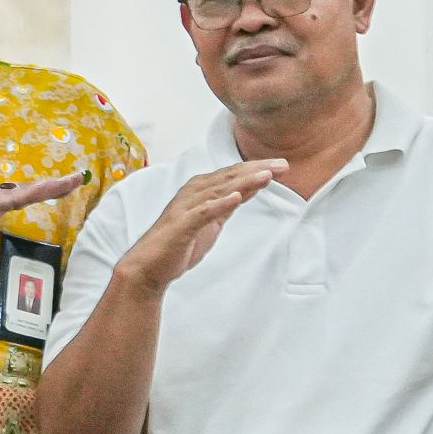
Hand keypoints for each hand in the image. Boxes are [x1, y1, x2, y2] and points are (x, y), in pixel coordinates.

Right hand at [0, 174, 87, 252]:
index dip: (38, 190)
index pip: (16, 195)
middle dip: (52, 186)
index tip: (58, 186)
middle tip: (77, 178)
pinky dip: (29, 195)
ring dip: (48, 187)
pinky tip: (45, 191)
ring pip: (24, 192)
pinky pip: (10, 201)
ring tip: (72, 181)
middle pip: (26, 190)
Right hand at [113, 161, 283, 291]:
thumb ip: (227, 205)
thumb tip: (247, 190)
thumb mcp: (212, 222)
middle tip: (284, 165)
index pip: (233, 175)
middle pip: (230, 177)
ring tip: (266, 175)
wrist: (148, 268)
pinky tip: (236, 197)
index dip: (258, 169)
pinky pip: (203, 212)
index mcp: (201, 191)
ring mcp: (187, 208)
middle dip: (257, 169)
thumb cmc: (179, 244)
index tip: (282, 166)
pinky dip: (220, 203)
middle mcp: (193, 194)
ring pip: (219, 190)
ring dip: (244, 182)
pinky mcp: (181, 225)